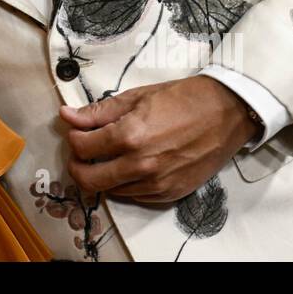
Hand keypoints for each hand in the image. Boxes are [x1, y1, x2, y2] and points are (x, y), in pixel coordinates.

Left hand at [58, 75, 259, 204]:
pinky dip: (125, 183)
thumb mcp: (136, 97)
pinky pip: (134, 196)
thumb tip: (67, 115)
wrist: (226, 113)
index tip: (77, 131)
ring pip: (110, 190)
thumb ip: (98, 112)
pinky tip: (131, 165)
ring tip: (108, 156)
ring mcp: (156, 184)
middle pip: (88, 180)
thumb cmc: (182, 99)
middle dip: (77, 165)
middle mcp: (140, 165)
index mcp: (129, 136)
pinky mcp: (170, 194)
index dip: (73, 138)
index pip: (81, 148)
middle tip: (82, 152)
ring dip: (102, 175)